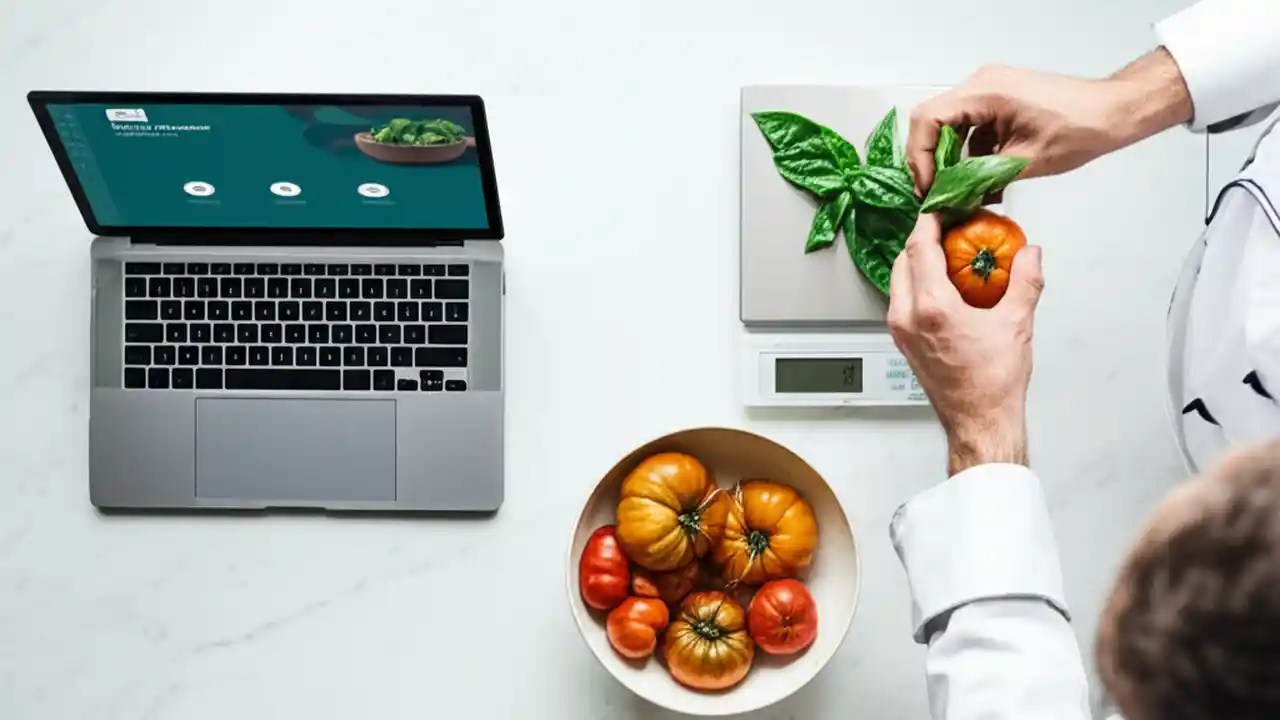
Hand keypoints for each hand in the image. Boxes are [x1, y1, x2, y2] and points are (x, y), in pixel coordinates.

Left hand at [887, 214, 1044, 474]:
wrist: (980, 422)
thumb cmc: (994, 383)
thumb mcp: (1017, 323)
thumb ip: (1025, 280)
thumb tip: (1030, 253)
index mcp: (930, 308)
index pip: (919, 247)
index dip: (931, 221)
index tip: (945, 209)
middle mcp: (906, 317)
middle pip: (903, 259)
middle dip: (924, 239)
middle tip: (951, 229)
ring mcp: (900, 331)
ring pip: (898, 280)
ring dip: (918, 261)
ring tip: (949, 254)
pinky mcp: (902, 342)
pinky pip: (902, 299)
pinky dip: (918, 283)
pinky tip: (944, 284)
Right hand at [906, 50, 1192, 193]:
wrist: (1113, 112)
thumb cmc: (1079, 129)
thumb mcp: (1024, 162)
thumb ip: (981, 177)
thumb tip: (952, 198)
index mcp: (984, 92)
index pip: (928, 120)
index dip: (920, 156)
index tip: (929, 186)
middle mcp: (981, 84)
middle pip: (933, 122)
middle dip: (931, 160)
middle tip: (936, 193)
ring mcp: (989, 90)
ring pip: (950, 127)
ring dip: (951, 159)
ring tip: (960, 192)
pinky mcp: (999, 101)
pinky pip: (971, 127)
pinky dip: (970, 154)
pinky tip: (981, 180)